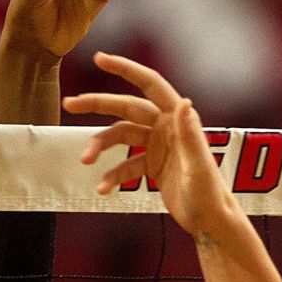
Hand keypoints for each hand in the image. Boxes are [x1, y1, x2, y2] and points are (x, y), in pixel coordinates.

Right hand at [65, 53, 237, 239]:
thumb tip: (185, 102)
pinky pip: (125, 165)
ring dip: (101, 147)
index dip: (125, 69)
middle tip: (69, 104)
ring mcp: (157, 146)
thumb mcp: (198, 167)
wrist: (211, 223)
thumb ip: (190, 135)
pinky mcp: (152, 165)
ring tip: (85, 161)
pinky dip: (113, 175)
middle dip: (97, 104)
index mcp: (178, 119)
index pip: (150, 84)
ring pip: (120, 137)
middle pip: (126, 108)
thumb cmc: (210, 195)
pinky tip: (103, 189)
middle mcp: (167, 127)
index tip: (99, 58)